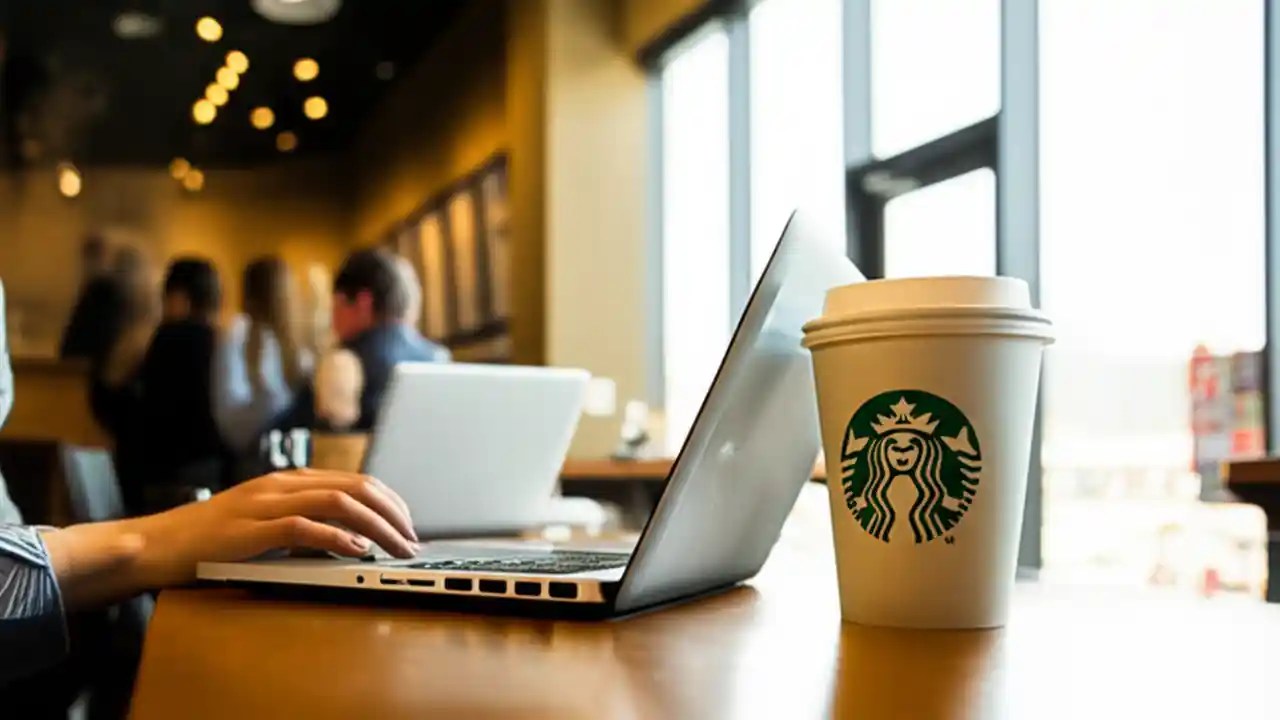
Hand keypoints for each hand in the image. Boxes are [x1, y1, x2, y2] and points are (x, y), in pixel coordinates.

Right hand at [41, 469, 418, 609]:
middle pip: (355, 487)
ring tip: (394, 548)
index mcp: (289, 480)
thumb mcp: (265, 521)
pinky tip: (355, 550)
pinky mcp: (249, 529)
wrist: (156, 543)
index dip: (390, 502)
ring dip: (375, 527)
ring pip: (338, 502)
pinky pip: (301, 527)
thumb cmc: (210, 538)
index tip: (408, 525)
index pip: (355, 481)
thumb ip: (303, 520)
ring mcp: (265, 504)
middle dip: (393, 514)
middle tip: (411, 541)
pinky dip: (335, 538)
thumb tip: (351, 534)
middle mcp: (282, 485)